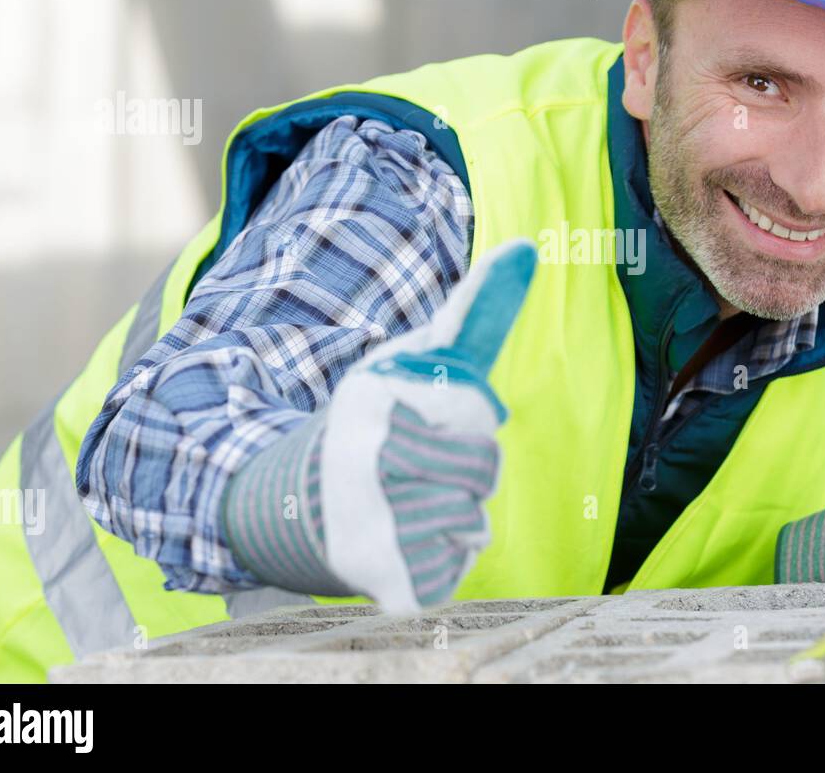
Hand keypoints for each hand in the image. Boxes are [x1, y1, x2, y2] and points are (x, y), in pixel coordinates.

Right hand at [319, 239, 536, 613]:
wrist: (296, 508)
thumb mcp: (413, 357)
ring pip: (475, 516)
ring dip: (454, 512)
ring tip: (404, 499)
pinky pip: (460, 560)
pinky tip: (402, 539)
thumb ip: (475, 311)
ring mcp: (376, 520)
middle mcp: (370, 454)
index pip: (469, 397)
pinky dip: (442, 556)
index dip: (467, 388)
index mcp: (376, 392)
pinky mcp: (389, 576)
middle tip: (412, 463)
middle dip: (463, 465)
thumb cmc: (380, 419)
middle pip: (483, 463)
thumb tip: (528, 248)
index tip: (478, 324)